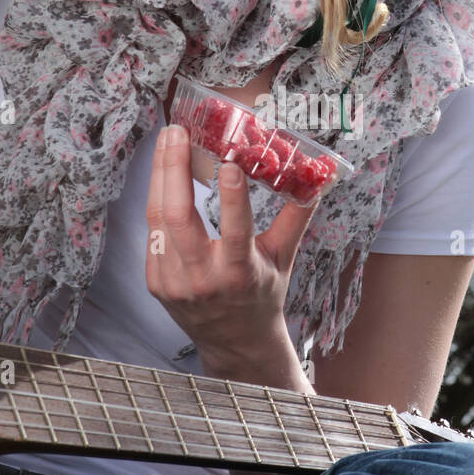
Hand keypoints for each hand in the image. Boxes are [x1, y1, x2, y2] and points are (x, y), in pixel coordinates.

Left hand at [145, 124, 319, 362]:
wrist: (235, 342)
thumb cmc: (263, 294)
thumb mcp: (284, 258)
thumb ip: (296, 216)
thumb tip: (320, 177)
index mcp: (240, 274)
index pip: (235, 231)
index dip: (231, 197)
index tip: (228, 163)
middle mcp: (203, 279)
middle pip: (178, 219)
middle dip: (173, 170)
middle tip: (177, 132)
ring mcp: (173, 282)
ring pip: (158, 220)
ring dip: (160, 176)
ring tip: (167, 141)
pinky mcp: (156, 281)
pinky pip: (153, 232)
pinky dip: (157, 199)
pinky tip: (163, 173)